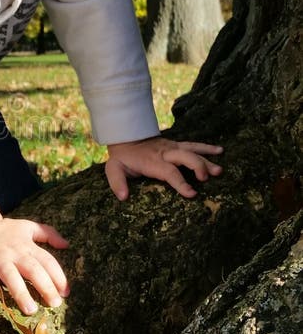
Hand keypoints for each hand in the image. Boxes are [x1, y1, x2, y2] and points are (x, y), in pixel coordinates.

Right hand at [0, 218, 69, 315]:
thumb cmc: (4, 230)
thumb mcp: (28, 227)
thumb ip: (48, 233)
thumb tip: (66, 245)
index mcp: (26, 246)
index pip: (47, 261)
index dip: (58, 276)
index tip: (65, 292)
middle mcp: (13, 254)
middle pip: (32, 270)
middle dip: (45, 287)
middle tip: (54, 304)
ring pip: (10, 278)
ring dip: (20, 294)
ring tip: (30, 310)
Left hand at [105, 136, 222, 199]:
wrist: (125, 137)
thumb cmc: (122, 157)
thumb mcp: (113, 168)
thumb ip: (117, 182)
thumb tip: (123, 197)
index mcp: (152, 161)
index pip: (169, 172)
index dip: (180, 182)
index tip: (191, 194)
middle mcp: (165, 153)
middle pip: (186, 157)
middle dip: (198, 166)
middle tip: (207, 179)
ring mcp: (172, 147)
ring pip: (192, 150)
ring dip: (206, 159)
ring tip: (219, 170)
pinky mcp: (176, 145)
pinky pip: (194, 145)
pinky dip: (207, 147)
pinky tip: (220, 151)